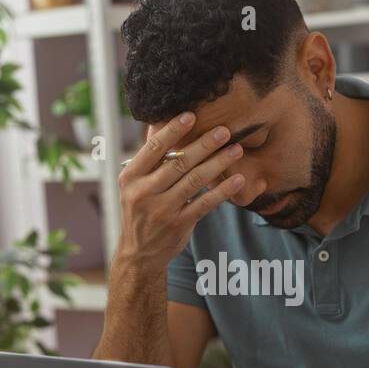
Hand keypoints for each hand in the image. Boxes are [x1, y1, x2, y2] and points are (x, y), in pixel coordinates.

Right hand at [115, 112, 264, 272]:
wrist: (139, 252)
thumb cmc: (141, 209)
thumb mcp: (134, 184)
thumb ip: (148, 158)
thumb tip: (159, 123)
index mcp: (130, 177)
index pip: (153, 148)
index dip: (172, 130)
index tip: (191, 115)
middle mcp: (143, 192)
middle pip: (178, 162)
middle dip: (204, 145)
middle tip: (225, 130)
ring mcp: (161, 210)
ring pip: (194, 181)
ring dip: (218, 163)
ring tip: (236, 150)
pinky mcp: (178, 224)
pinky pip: (204, 203)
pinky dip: (222, 190)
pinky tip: (238, 179)